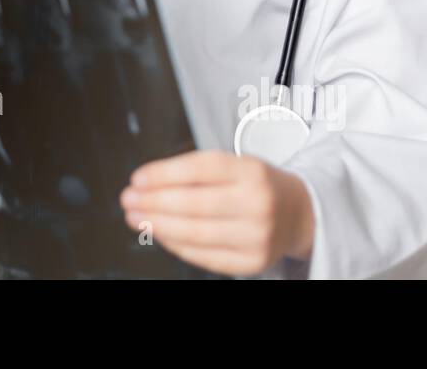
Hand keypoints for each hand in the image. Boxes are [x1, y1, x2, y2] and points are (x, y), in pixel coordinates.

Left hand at [119, 149, 313, 275]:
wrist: (297, 213)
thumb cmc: (256, 184)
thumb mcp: (236, 164)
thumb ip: (196, 171)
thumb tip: (147, 184)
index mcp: (252, 171)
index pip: (200, 169)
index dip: (164, 174)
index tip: (137, 178)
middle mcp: (258, 203)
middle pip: (195, 204)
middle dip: (154, 202)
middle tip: (128, 199)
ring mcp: (257, 236)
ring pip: (196, 233)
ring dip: (158, 225)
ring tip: (136, 217)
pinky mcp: (252, 262)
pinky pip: (204, 256)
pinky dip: (176, 245)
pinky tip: (161, 233)